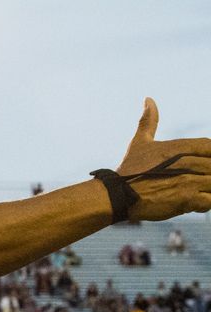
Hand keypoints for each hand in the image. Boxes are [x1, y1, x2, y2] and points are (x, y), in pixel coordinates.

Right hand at [117, 98, 210, 220]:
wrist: (116, 195)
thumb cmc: (128, 170)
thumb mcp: (139, 143)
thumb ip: (148, 121)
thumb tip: (149, 99)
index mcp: (179, 147)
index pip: (209, 146)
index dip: (210, 155)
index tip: (203, 163)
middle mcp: (186, 161)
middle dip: (208, 173)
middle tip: (197, 179)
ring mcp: (187, 180)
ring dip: (208, 188)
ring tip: (197, 191)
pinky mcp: (185, 198)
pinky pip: (209, 202)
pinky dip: (205, 203)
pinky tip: (195, 204)